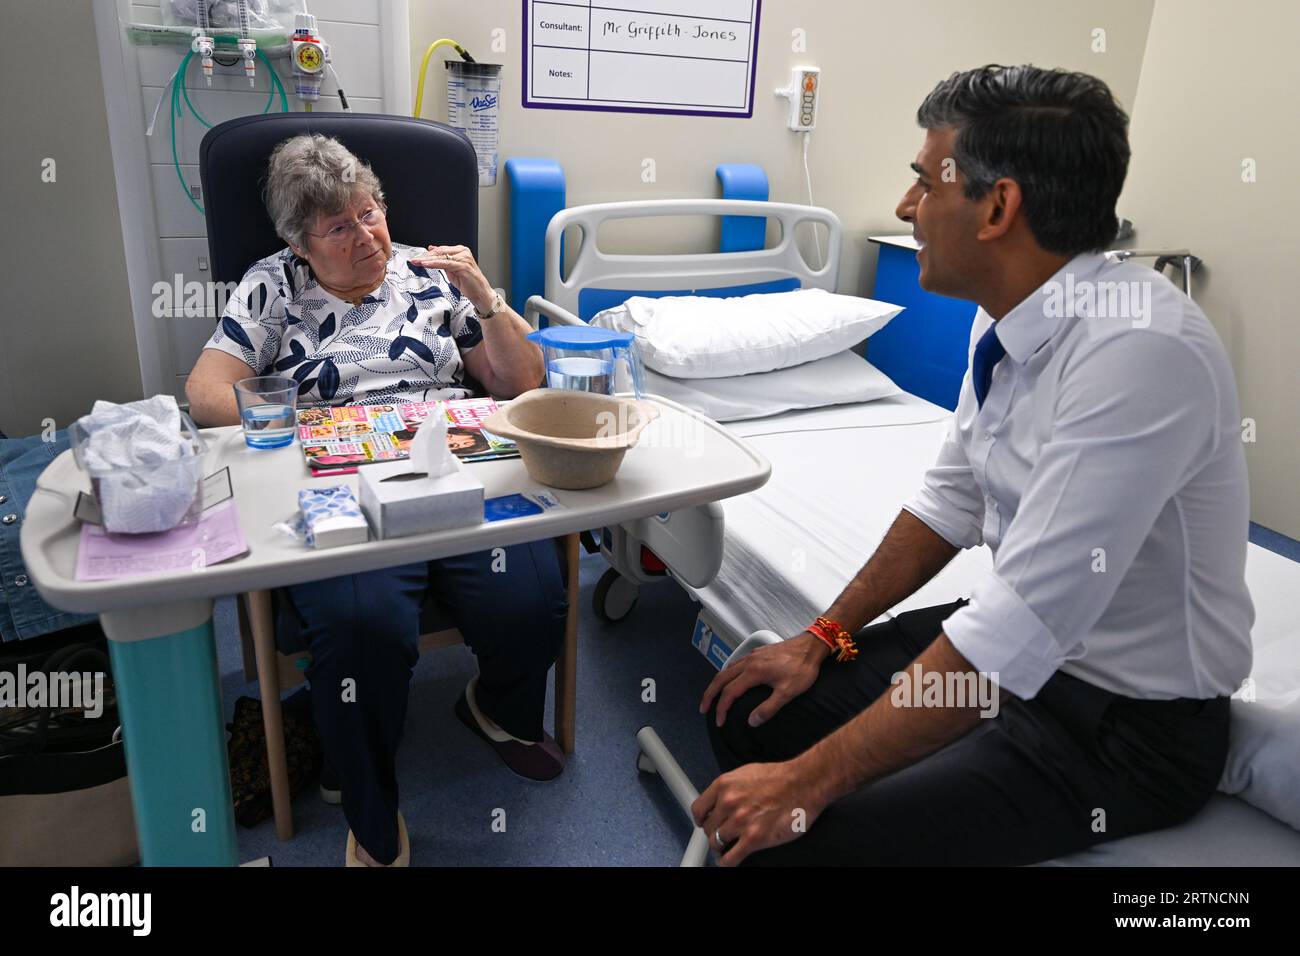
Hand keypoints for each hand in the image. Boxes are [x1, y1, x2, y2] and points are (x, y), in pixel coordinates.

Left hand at [409, 244, 494, 313]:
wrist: (480, 293)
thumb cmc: (468, 283)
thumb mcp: (452, 270)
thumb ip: (443, 260)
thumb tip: (432, 251)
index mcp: (460, 251)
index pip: (441, 250)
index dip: (428, 254)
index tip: (418, 258)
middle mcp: (463, 252)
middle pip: (439, 252)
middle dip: (425, 256)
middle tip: (414, 259)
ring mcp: (464, 258)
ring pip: (441, 257)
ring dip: (427, 260)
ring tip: (417, 262)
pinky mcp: (463, 266)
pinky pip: (445, 264)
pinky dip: (434, 264)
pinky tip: (426, 265)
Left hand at [691, 759, 824, 865]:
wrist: (803, 784)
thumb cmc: (780, 778)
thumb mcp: (745, 774)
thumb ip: (729, 789)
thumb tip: (719, 801)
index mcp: (725, 785)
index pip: (698, 809)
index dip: (701, 819)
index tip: (704, 823)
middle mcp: (729, 802)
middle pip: (707, 828)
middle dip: (714, 833)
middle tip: (722, 834)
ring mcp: (740, 821)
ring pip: (717, 843)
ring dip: (722, 846)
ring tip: (729, 846)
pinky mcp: (754, 838)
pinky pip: (730, 858)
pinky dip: (726, 862)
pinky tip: (729, 860)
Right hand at [700, 631, 827, 728]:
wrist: (811, 646)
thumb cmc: (802, 669)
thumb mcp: (788, 693)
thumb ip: (768, 708)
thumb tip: (751, 722)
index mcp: (753, 672)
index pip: (730, 693)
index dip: (722, 708)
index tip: (720, 722)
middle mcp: (748, 662)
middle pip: (721, 678)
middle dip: (709, 694)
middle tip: (704, 709)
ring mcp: (752, 655)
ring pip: (726, 669)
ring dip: (717, 683)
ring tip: (713, 696)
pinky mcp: (758, 652)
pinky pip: (735, 663)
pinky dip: (727, 674)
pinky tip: (731, 679)